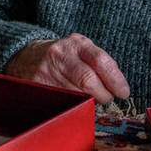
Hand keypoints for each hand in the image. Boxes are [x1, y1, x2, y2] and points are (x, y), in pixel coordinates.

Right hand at [5, 34, 129, 103]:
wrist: (27, 56)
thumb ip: (98, 61)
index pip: (101, 61)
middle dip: (103, 94)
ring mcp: (47, 71)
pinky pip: (61, 101)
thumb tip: (119, 85)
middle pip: (88, 81)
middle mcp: (61, 55)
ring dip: (89, 102)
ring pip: (76, 94)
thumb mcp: (80, 48)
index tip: (124, 92)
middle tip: (107, 98)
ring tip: (91, 99)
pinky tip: (76, 103)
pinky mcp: (37, 85)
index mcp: (76, 44)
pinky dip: (73, 106)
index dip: (115, 79)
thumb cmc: (63, 56)